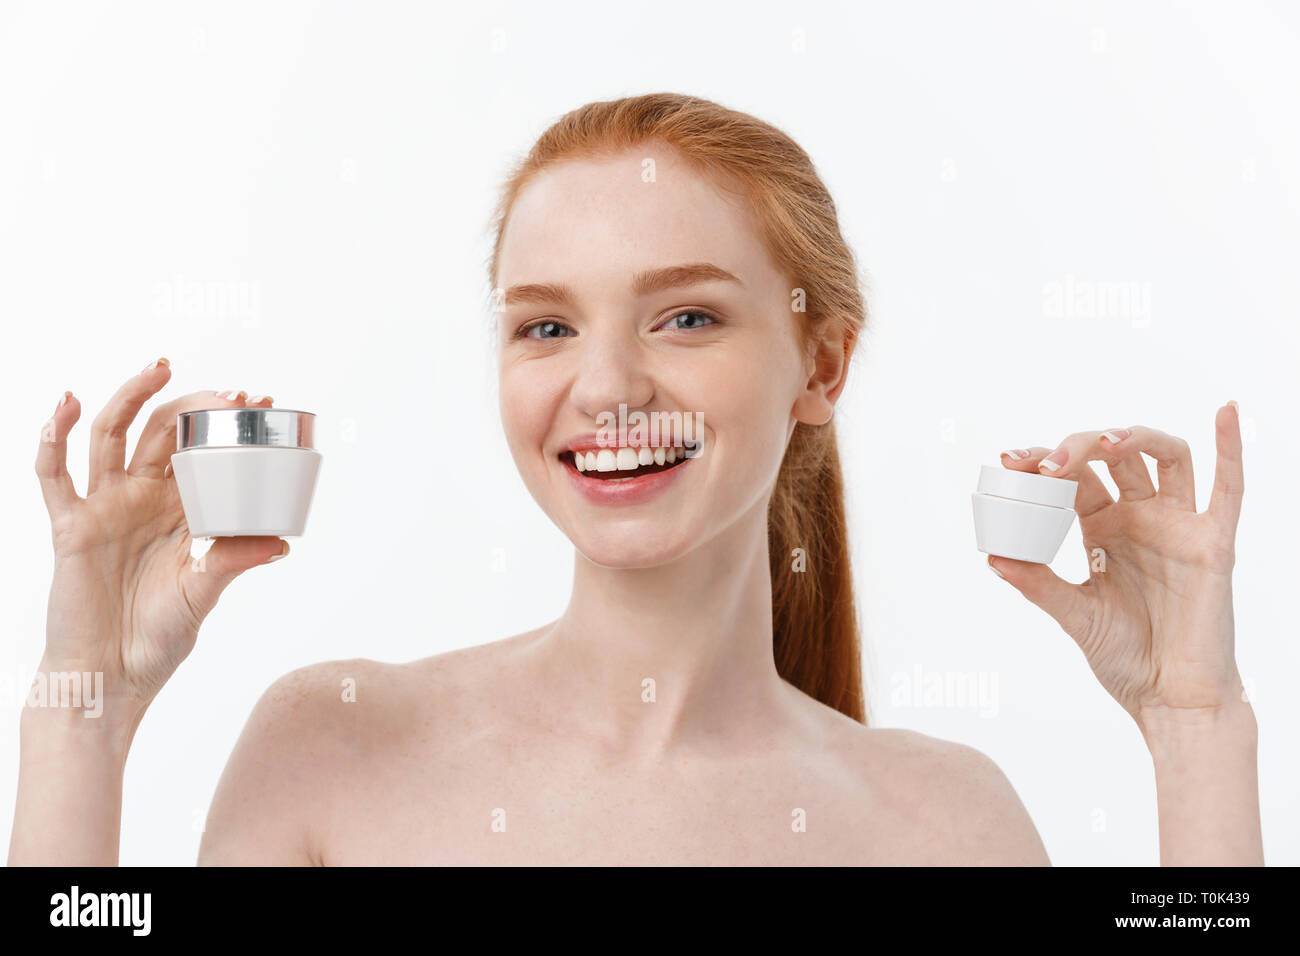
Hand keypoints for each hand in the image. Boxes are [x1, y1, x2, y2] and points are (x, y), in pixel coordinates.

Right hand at [33, 359, 287, 722]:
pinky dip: (52, 436)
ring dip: (131, 397)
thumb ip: (232, 562)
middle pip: (163, 434)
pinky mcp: (70, 525)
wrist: (109, 677)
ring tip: (158, 366)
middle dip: (193, 406)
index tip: (260, 400)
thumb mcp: (203, 594)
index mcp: (180, 513)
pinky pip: (54, 474)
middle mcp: (142, 501)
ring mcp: (104, 507)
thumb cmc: (156, 640)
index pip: (203, 454)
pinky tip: (64, 402)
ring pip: (111, 436)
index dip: (225, 425)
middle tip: (229, 392)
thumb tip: (282, 542)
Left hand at [987, 403, 1245, 733]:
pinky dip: (1231, 447)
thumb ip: (1037, 583)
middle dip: (1077, 449)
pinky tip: (1226, 413)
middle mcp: (1140, 518)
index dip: (1043, 463)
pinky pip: (1229, 488)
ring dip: (1133, 438)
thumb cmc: (1126, 658)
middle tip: (1046, 465)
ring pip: (1165, 457)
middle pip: (1113, 459)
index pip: (1074, 479)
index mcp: (1103, 529)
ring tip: (1101, 444)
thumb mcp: (1074, 615)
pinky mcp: (1214, 543)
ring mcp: (1178, 526)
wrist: (1171, 700)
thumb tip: (992, 555)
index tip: (1008, 462)